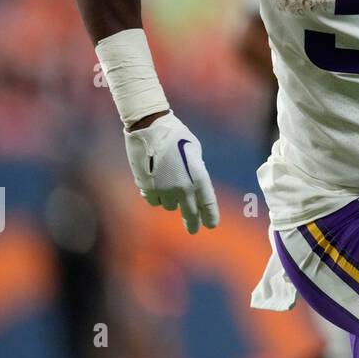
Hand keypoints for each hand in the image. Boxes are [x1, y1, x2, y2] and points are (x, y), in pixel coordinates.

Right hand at [124, 111, 219, 233]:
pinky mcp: (147, 188)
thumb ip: (196, 170)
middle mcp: (182, 186)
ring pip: (169, 206)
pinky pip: (153, 200)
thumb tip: (194, 185)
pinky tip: (156, 182)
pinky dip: (156, 196)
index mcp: (198, 176)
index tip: (211, 225)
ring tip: (168, 181)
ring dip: (170, 200)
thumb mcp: (194, 151)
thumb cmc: (176, 135)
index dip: (210, 216)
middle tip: (194, 229)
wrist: (149, 127)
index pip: (207, 202)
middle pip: (189, 212)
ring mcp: (163, 189)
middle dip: (192, 222)